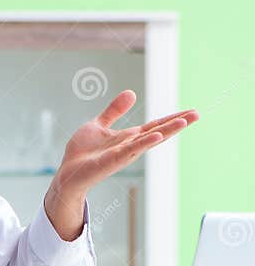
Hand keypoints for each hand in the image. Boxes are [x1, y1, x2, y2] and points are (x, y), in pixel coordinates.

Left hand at [44, 90, 198, 240]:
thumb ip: (114, 111)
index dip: (171, 119)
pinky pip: (130, 150)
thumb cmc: (82, 153)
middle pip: (157, 132)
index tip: (191, 112)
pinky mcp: (111, 161)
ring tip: (184, 121)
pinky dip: (144, 143)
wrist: (67, 173)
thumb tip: (132, 92)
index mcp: (127, 138)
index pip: (154, 126)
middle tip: (197, 114)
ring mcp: (122, 154)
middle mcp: (129, 146)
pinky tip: (156, 136)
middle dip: (176, 124)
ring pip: (148, 140)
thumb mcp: (98, 125)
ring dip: (166, 131)